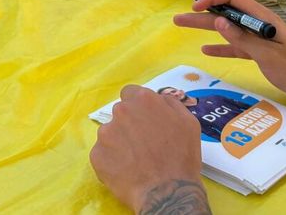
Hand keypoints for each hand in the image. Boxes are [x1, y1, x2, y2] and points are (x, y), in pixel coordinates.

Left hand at [90, 85, 207, 212]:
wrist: (167, 191)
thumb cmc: (182, 157)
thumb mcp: (188, 122)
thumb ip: (170, 104)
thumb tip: (158, 99)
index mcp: (143, 100)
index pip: (130, 93)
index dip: (137, 106)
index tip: (143, 120)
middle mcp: (121, 111)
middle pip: (120, 113)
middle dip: (129, 124)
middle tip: (143, 144)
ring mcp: (106, 133)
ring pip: (110, 133)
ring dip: (120, 142)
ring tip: (136, 160)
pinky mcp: (97, 155)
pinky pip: (103, 153)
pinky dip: (112, 160)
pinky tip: (127, 170)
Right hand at [175, 0, 285, 102]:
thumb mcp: (267, 54)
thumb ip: (242, 39)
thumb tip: (219, 22)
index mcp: (261, 18)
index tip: (196, 9)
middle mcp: (258, 24)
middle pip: (226, 13)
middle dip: (202, 14)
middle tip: (178, 18)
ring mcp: (259, 38)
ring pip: (228, 29)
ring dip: (206, 29)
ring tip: (184, 28)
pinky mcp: (260, 52)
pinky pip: (236, 45)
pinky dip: (221, 46)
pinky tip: (206, 50)